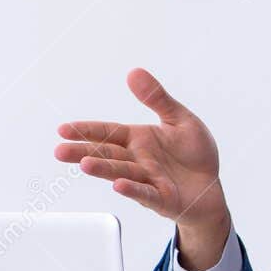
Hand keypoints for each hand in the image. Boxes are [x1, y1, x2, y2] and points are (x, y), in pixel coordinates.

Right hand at [55, 68, 231, 268]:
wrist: (211, 187)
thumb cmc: (194, 154)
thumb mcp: (179, 119)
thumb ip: (157, 98)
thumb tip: (134, 72)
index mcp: (139, 139)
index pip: (109, 132)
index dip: (87, 131)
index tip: (63, 129)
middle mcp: (138, 160)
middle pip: (107, 154)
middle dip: (83, 151)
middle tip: (59, 151)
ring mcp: (147, 180)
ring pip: (122, 172)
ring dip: (104, 169)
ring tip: (84, 164)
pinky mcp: (161, 198)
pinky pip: (146, 193)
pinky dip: (133, 189)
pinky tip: (119, 185)